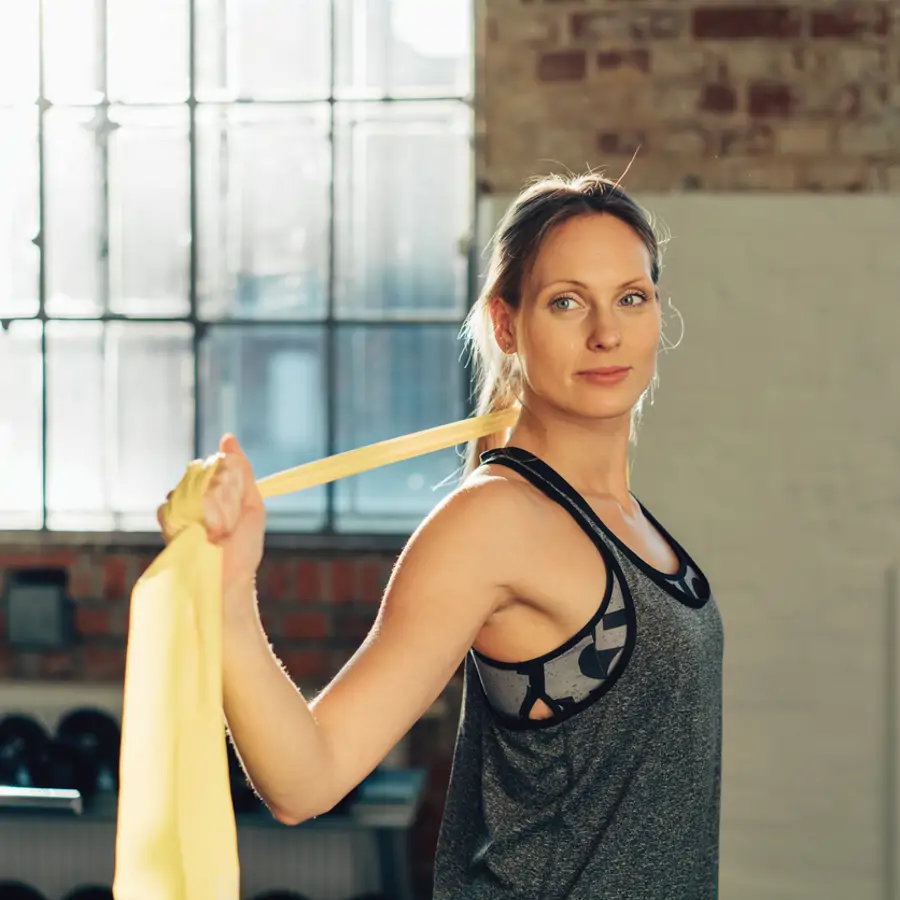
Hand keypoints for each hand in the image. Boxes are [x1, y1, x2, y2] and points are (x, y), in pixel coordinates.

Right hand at [158, 434, 265, 595]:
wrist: (228, 582)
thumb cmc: (244, 549)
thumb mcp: (251, 505)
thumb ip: (242, 471)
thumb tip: (227, 438)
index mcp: (219, 495)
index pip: (212, 466)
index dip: (220, 471)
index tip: (230, 484)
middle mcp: (199, 502)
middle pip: (195, 473)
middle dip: (212, 488)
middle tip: (225, 515)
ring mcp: (182, 514)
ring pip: (181, 488)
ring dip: (200, 504)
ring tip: (214, 527)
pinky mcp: (168, 527)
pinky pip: (166, 508)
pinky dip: (180, 515)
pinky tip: (197, 530)